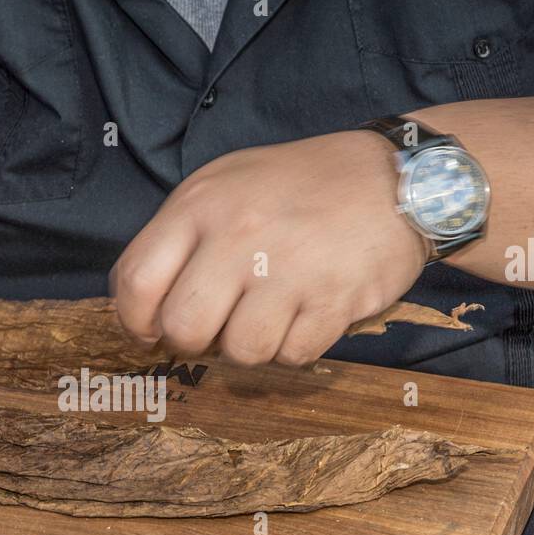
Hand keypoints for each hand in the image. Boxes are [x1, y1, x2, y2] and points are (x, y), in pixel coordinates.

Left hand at [110, 131, 427, 365]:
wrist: (398, 178)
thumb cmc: (299, 188)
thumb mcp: (225, 186)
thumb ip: (181, 240)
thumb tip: (147, 314)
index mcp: (201, 205)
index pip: (135, 281)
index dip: (135, 321)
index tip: (151, 331)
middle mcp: (239, 235)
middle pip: (183, 328)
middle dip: (195, 341)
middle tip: (217, 326)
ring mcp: (289, 269)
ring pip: (240, 352)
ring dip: (252, 346)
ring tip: (270, 314)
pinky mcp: (334, 299)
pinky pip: (292, 356)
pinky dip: (296, 346)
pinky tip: (307, 313)